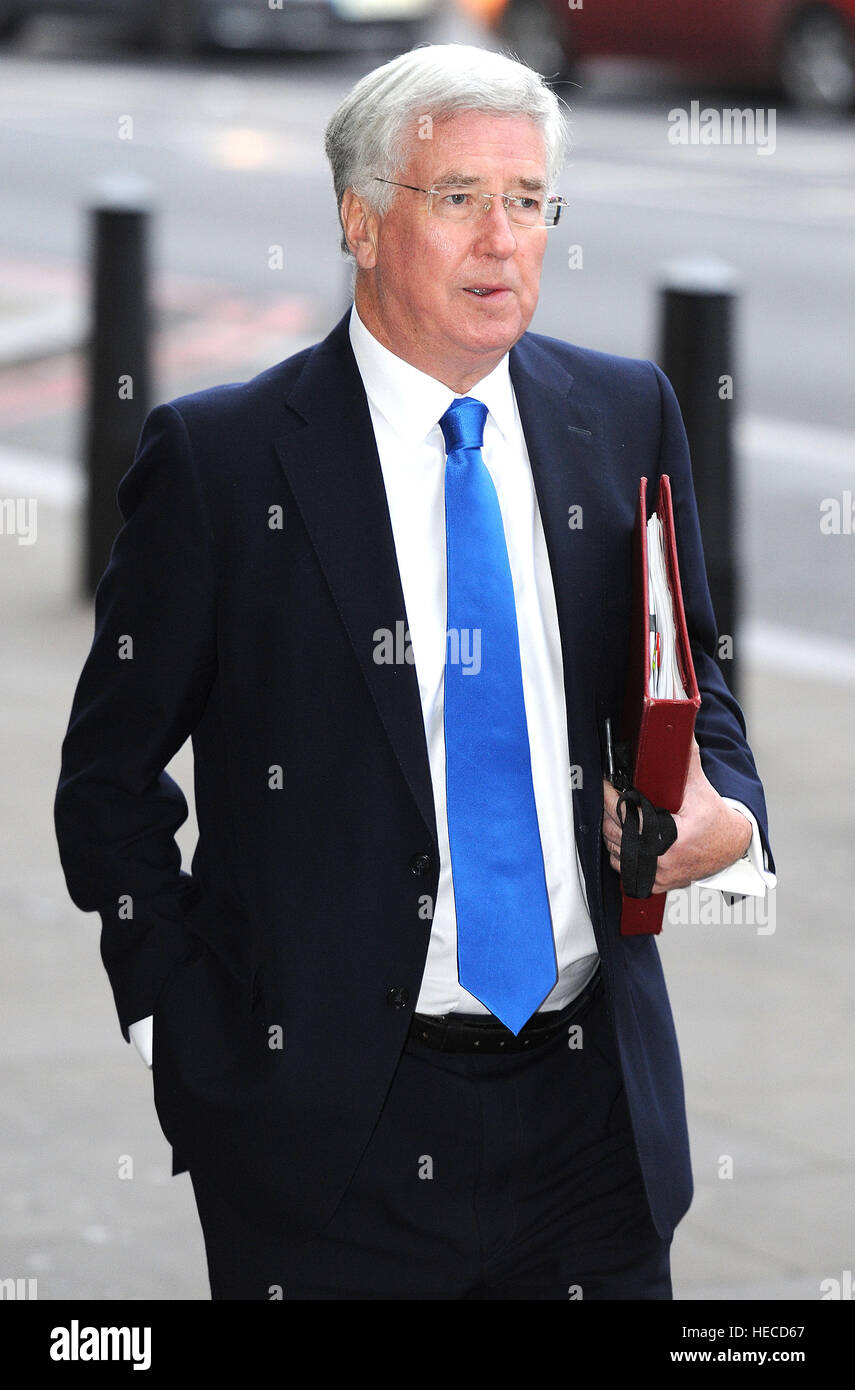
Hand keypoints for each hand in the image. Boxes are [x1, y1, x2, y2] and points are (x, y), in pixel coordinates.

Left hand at [601, 739, 752, 893]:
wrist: (731, 845)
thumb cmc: (715, 820)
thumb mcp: (700, 789)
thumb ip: (687, 761)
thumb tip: (682, 735)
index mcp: (673, 839)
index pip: (627, 818)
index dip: (612, 798)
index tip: (607, 786)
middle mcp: (664, 861)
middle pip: (617, 835)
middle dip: (609, 813)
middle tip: (610, 796)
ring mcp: (659, 875)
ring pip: (616, 852)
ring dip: (612, 832)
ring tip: (617, 814)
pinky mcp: (657, 882)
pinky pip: (625, 868)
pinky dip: (620, 852)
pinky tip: (624, 836)